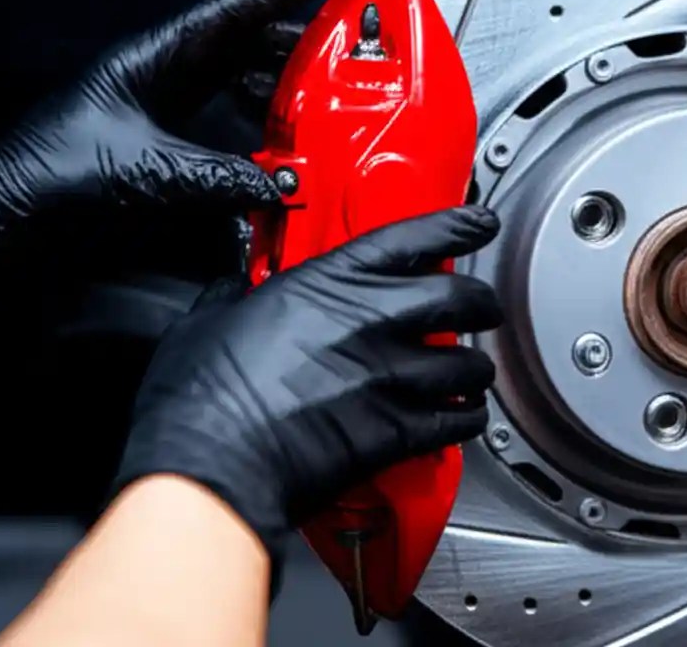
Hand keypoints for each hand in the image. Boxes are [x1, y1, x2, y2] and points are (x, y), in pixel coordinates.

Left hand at [0, 0, 334, 288]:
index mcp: (150, 57)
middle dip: (288, 38)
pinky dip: (257, 124)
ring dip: (276, 83)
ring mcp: (163, 107)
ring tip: (315, 88)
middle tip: (333, 39)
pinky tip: (280, 136)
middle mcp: (160, 75)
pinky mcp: (165, 141)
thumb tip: (276, 185)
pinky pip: (224, 121)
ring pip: (234, 80)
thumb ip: (217, 176)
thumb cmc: (57, 170)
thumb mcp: (147, 168)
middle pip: (238, 43)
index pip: (225, 13)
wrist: (17, 208)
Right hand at [112, 206, 503, 567]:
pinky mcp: (397, 431)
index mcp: (327, 283)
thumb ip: (234, 296)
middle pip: (461, 299)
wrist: (213, 463)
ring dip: (475, 369)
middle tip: (485, 307)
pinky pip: (459, 421)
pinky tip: (465, 417)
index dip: (456, 226)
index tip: (478, 223)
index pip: (411, 238)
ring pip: (468, 365)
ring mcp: (390, 377)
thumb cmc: (201, 397)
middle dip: (482, 303)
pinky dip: (469, 419)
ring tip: (471, 373)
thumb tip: (232, 290)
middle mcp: (371, 322)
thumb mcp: (208, 319)